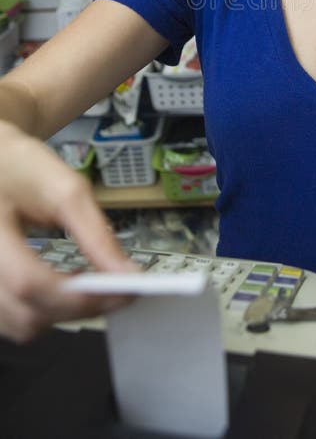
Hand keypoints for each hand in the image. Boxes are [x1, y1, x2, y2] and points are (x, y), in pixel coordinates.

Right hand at [0, 126, 136, 341]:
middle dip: (76, 309)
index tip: (121, 292)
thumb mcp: (65, 188)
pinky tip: (62, 290)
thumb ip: (95, 233)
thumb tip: (126, 273)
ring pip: (17, 325)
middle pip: (23, 313)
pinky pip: (10, 320)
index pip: (28, 281)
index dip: (77, 296)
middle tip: (115, 292)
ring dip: (59, 315)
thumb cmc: (22, 167)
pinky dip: (42, 313)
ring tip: (88, 286)